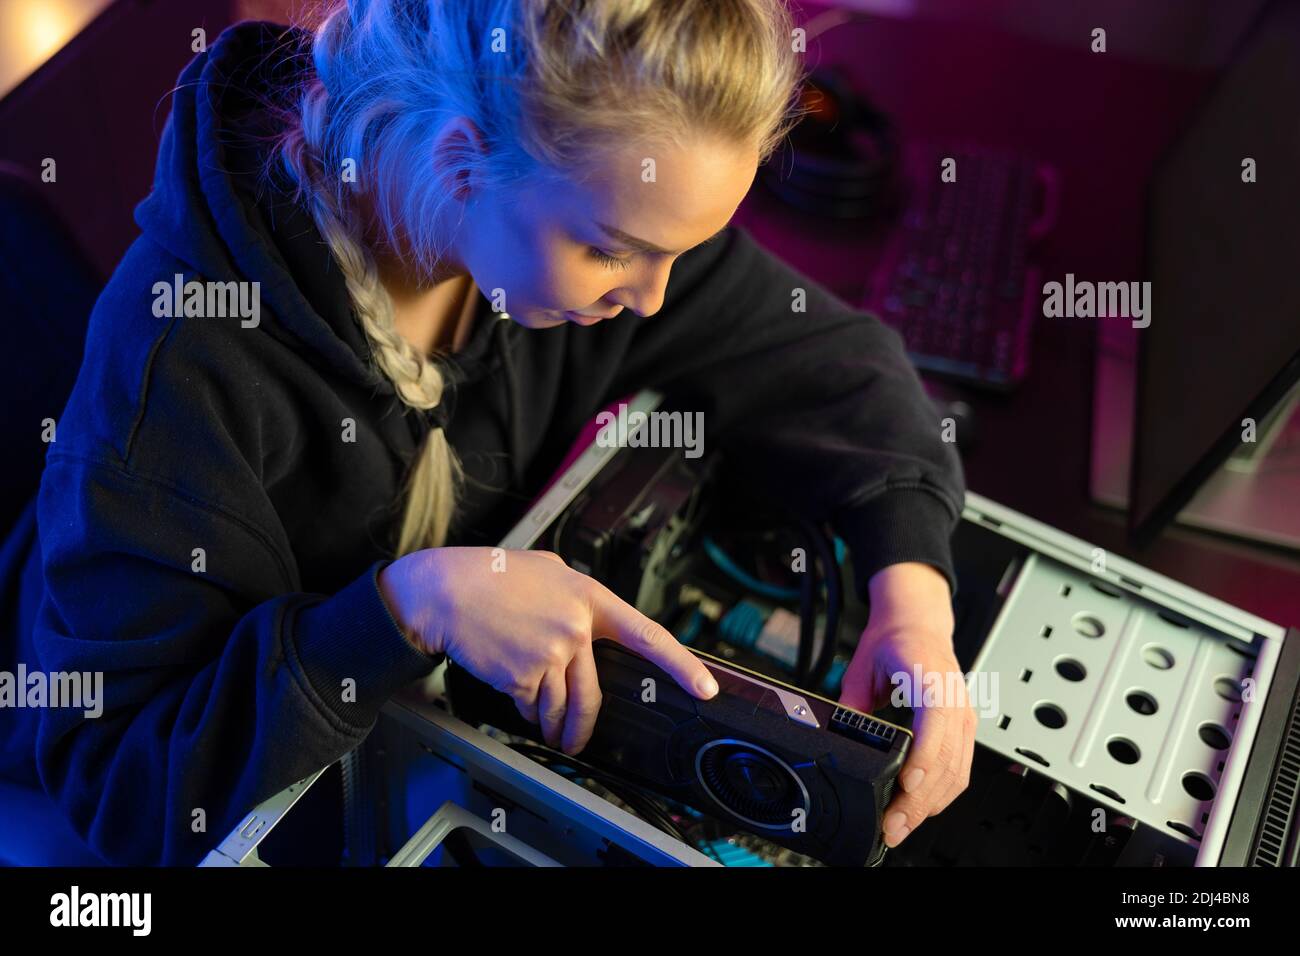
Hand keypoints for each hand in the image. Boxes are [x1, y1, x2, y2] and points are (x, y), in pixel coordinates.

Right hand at [379, 547, 717, 754]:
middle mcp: (577, 626)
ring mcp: (552, 651)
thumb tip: (591, 626)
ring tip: (538, 719)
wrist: (443, 590)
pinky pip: (533, 707)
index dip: (682, 665)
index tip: (705, 687)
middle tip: (576, 740)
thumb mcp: (547, 572)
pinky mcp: (524, 674)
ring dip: (550, 722)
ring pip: (561, 706)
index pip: (648, 635)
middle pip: (594, 693)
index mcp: (590, 597)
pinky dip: (526, 710)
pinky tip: (514, 693)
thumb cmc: (490, 577)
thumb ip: (577, 598)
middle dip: (584, 726)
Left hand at [838, 562, 973, 849]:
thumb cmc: (893, 641)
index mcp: (931, 680)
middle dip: (921, 798)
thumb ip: (852, 705)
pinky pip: (960, 770)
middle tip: (893, 824)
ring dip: (931, 804)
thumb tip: (837, 738)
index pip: (937, 723)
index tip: (909, 783)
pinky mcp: (963, 730)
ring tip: (902, 826)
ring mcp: (964, 717)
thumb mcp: (862, 667)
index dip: (925, 757)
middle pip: (947, 758)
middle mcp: (955, 701)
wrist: (917, 622)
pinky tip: (921, 809)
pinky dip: (942, 794)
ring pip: (957, 772)